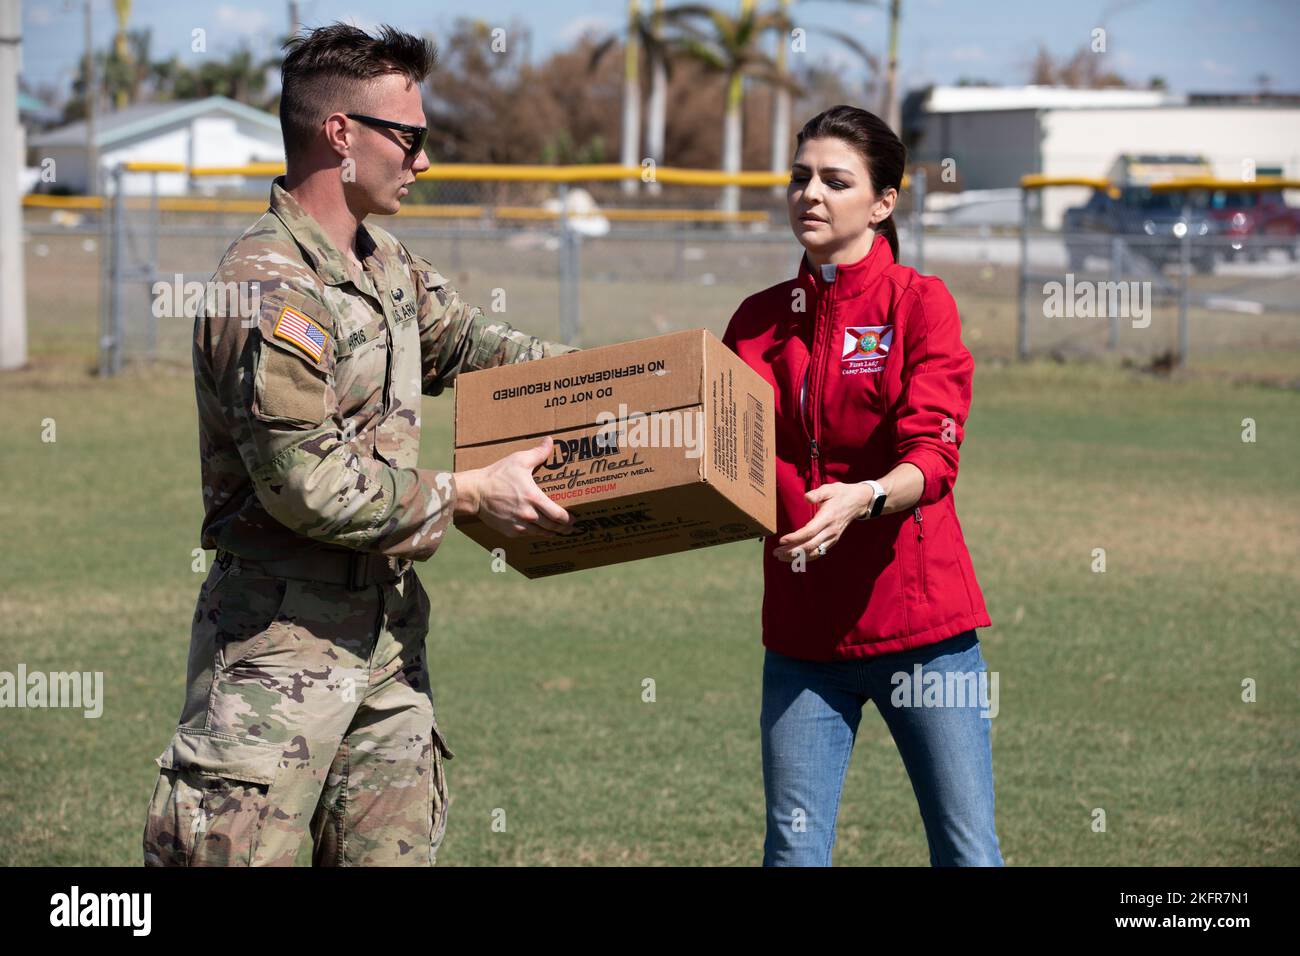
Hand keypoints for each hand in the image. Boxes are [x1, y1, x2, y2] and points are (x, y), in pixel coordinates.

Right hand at [457, 437, 572, 537]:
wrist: (475, 492)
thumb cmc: (497, 475)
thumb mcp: (519, 460)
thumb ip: (538, 453)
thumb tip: (550, 441)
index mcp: (534, 498)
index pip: (558, 515)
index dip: (568, 519)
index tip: (574, 519)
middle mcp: (529, 515)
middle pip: (553, 527)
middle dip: (564, 528)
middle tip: (570, 528)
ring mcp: (519, 525)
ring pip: (541, 533)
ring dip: (551, 533)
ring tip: (557, 531)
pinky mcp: (510, 531)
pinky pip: (528, 535)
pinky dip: (535, 533)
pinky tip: (539, 531)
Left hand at [773, 481, 874, 562]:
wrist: (858, 502)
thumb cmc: (840, 494)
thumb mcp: (829, 489)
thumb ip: (818, 494)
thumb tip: (806, 497)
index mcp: (827, 518)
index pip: (809, 532)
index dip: (795, 538)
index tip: (781, 540)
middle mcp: (830, 531)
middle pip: (809, 545)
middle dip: (791, 551)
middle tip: (776, 553)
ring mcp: (832, 538)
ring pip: (813, 552)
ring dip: (796, 556)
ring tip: (780, 557)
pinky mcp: (832, 541)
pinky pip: (818, 552)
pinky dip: (806, 557)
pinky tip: (794, 558)